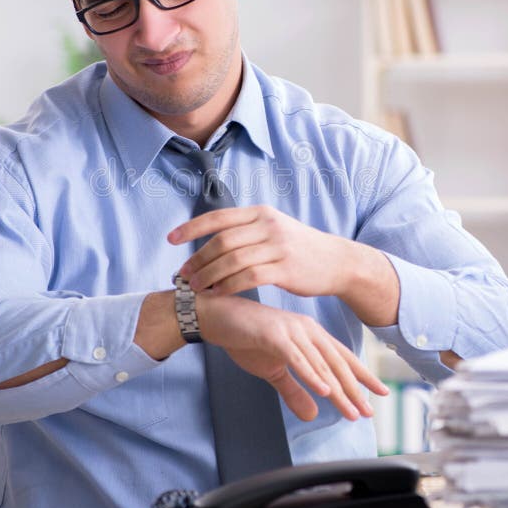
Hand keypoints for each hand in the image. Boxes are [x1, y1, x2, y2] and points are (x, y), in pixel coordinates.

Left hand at [169, 205, 348, 297]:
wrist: (337, 261)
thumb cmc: (300, 248)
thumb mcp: (274, 229)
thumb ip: (247, 230)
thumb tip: (213, 239)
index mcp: (261, 213)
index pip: (219, 217)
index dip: (192, 228)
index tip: (171, 238)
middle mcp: (268, 225)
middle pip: (222, 241)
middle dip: (197, 258)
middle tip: (182, 273)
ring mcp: (277, 246)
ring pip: (232, 260)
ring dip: (209, 275)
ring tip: (195, 287)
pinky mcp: (285, 268)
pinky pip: (249, 277)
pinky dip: (229, 286)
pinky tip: (218, 294)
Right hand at [197, 294, 388, 421]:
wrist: (216, 317)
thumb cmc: (245, 338)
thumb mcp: (273, 369)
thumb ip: (293, 390)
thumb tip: (312, 415)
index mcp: (309, 335)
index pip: (341, 358)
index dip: (362, 376)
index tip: (380, 394)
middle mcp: (306, 330)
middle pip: (336, 363)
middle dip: (355, 389)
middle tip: (368, 412)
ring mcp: (291, 331)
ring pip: (321, 364)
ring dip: (338, 389)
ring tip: (352, 410)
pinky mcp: (274, 334)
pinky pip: (296, 358)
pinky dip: (311, 374)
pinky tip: (324, 390)